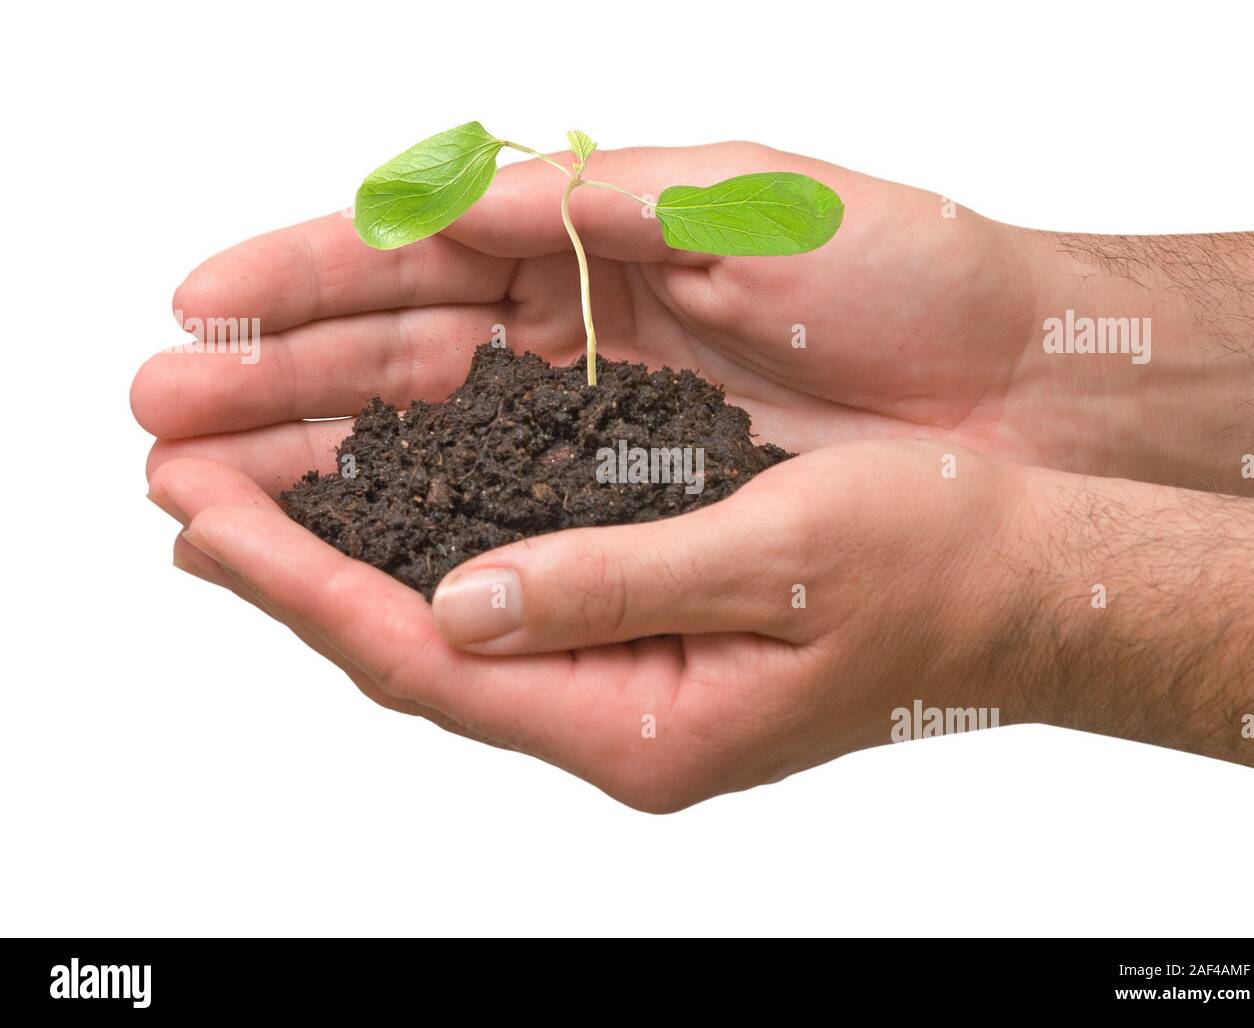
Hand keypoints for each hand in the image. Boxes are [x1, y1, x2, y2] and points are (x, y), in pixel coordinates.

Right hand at [131, 141, 1042, 493]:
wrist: (1023, 385)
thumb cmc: (908, 273)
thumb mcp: (740, 197)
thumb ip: (586, 199)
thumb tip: (433, 210)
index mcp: (589, 249)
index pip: (414, 259)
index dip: (299, 276)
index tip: (195, 300)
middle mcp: (576, 346)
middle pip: (395, 363)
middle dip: (271, 384)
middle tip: (155, 412)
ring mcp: (601, 435)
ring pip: (431, 449)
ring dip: (315, 462)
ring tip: (200, 480)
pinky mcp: (643, 511)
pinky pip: (511, 519)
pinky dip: (421, 529)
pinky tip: (337, 538)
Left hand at [147, 440, 1030, 810]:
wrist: (1025, 580)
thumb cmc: (935, 566)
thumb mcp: (780, 558)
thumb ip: (615, 588)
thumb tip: (463, 602)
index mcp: (650, 723)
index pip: (433, 664)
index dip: (307, 587)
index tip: (205, 519)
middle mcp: (625, 713)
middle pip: (417, 651)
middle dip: (294, 571)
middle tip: (186, 495)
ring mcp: (636, 675)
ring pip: (454, 620)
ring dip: (351, 553)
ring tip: (248, 494)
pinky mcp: (651, 624)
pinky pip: (512, 591)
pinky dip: (435, 540)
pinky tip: (388, 500)